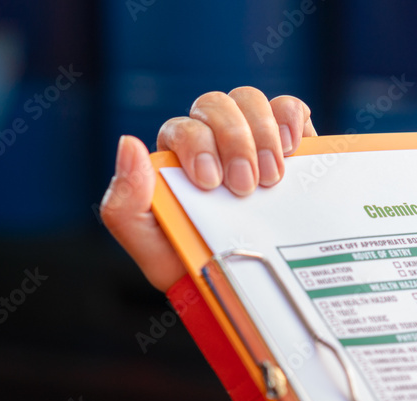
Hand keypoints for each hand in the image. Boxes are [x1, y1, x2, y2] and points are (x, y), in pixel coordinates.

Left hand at [100, 89, 315, 290]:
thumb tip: (129, 144)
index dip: (198, 145)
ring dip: (262, 134)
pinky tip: (292, 149)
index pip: (183, 127)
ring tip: (271, 178)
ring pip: (250, 100)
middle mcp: (212, 138)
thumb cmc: (194, 263)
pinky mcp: (287, 143)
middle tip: (245, 186)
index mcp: (177, 156)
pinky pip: (288, 108)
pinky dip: (290, 119)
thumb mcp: (150, 245)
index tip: (211, 183)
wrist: (242, 284)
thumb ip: (124, 203)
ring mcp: (251, 137)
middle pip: (217, 105)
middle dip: (234, 141)